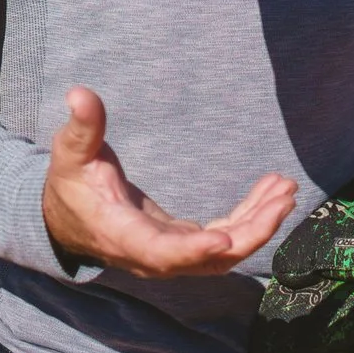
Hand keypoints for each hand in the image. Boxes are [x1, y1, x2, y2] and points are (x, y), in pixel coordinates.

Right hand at [41, 87, 295, 278]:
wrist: (67, 220)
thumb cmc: (70, 184)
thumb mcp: (71, 154)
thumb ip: (82, 127)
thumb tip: (79, 93)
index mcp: (123, 235)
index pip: (162, 252)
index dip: (193, 250)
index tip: (226, 240)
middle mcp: (152, 254)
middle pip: (209, 259)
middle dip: (251, 232)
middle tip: (283, 198)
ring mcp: (172, 252)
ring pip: (224, 252)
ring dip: (259, 224)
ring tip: (286, 189)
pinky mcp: (184, 243)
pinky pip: (225, 239)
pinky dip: (250, 218)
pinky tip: (271, 192)